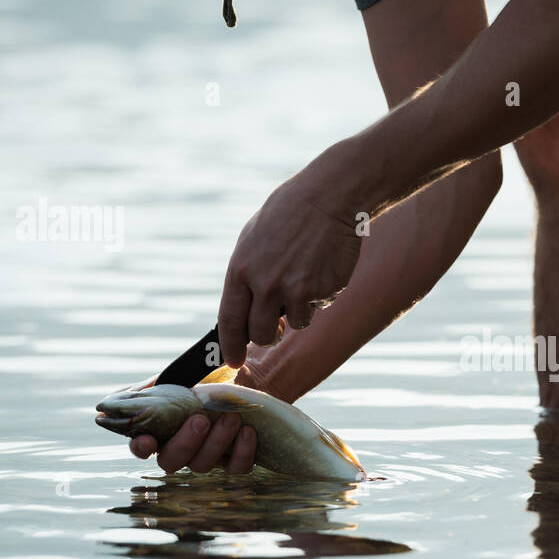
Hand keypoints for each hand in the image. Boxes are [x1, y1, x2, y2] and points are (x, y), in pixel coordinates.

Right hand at [127, 322, 295, 472]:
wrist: (241, 377)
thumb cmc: (201, 381)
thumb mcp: (172, 379)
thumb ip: (145, 391)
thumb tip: (109, 403)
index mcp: (159, 431)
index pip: (141, 448)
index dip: (141, 447)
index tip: (147, 439)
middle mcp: (180, 449)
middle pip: (172, 461)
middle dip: (186, 442)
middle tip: (200, 419)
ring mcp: (206, 457)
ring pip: (203, 465)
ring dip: (217, 442)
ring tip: (231, 417)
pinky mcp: (234, 460)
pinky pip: (236, 468)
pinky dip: (242, 452)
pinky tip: (248, 431)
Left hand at [217, 170, 362, 367]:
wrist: (328, 198)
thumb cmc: (289, 215)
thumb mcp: (253, 241)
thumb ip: (247, 277)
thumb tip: (246, 311)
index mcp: (241, 270)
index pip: (230, 321)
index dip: (231, 346)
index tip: (233, 361)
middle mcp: (265, 284)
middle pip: (261, 334)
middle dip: (267, 336)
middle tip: (275, 329)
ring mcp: (295, 290)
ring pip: (295, 324)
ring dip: (299, 311)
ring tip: (305, 277)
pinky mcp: (322, 291)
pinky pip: (318, 308)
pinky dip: (320, 296)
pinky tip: (322, 268)